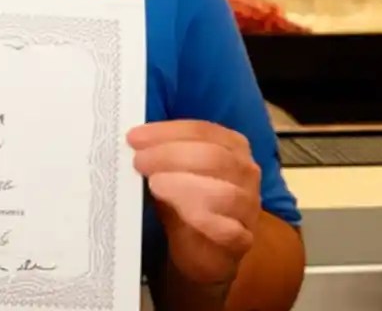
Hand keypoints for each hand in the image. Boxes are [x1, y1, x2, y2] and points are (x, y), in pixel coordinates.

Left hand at [127, 120, 260, 286]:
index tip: (134, 138)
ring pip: (224, 193)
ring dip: (185, 186)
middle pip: (213, 157)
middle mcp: (246, 172)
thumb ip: (158, 156)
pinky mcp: (242, 239)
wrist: (202, 249)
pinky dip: (204, 220)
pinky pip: (228, 229)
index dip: (166, 132)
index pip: (201, 131)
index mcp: (231, 145)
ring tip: (155, 184)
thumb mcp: (170, 172)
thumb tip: (133, 140)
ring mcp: (248, 206)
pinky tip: (181, 215)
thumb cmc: (186, 202)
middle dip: (171, 156)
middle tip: (139, 161)